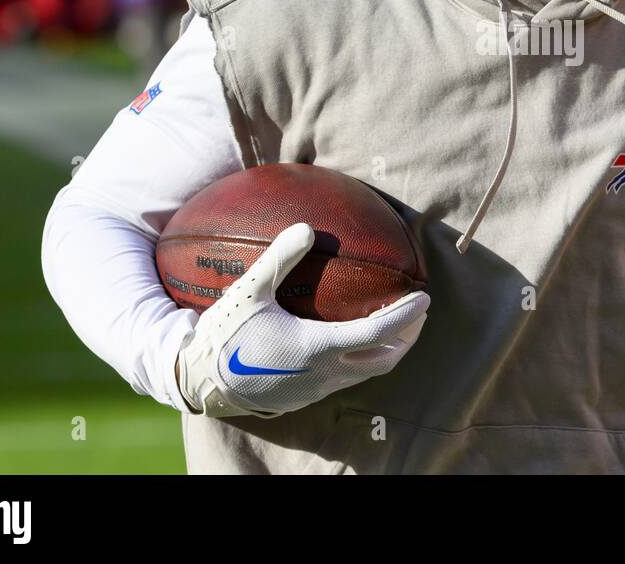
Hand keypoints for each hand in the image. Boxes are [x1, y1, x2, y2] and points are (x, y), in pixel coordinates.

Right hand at [174, 222, 429, 417]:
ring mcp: (316, 389)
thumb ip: (280, 258)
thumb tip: (307, 227)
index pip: (379, 333)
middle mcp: (324, 374)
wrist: (199, 381)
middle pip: (385, 359)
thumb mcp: (249, 291)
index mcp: (318, 348)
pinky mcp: (305, 397)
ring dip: (388, 350)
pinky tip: (356, 342)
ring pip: (367, 374)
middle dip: (408, 336)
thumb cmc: (224, 334)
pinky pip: (346, 380)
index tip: (425, 298)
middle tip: (420, 312)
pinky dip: (363, 360)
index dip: (407, 316)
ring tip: (397, 326)